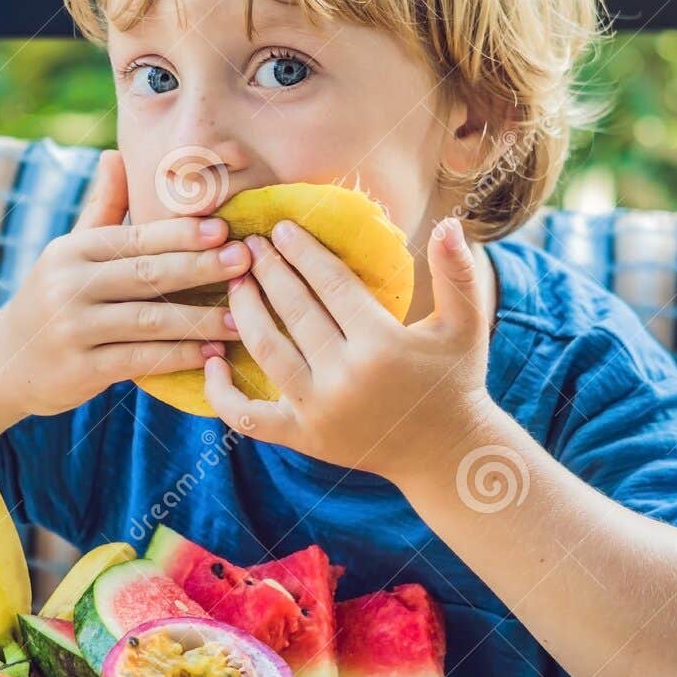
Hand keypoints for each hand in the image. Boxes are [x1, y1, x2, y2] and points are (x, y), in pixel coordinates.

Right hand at [0, 148, 251, 415]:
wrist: (6, 361)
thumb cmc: (53, 297)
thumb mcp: (70, 250)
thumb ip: (102, 208)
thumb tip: (115, 154)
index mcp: (72, 251)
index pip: (136, 238)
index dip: (182, 234)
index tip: (225, 229)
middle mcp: (68, 286)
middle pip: (147, 274)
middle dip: (200, 267)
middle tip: (244, 262)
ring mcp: (73, 329)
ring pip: (149, 321)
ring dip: (199, 319)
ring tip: (241, 317)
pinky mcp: (80, 369)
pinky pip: (140, 360)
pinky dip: (178, 356)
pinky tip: (210, 354)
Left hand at [203, 214, 496, 481]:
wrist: (443, 454)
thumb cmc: (453, 381)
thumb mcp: (466, 325)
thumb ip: (457, 273)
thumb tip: (448, 223)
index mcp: (382, 345)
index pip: (330, 284)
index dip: (302, 251)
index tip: (280, 228)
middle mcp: (345, 377)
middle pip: (293, 311)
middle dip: (268, 270)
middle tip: (249, 244)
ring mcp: (318, 411)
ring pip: (266, 350)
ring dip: (244, 311)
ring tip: (236, 281)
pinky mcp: (301, 437)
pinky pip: (247, 417)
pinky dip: (221, 392)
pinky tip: (209, 359)